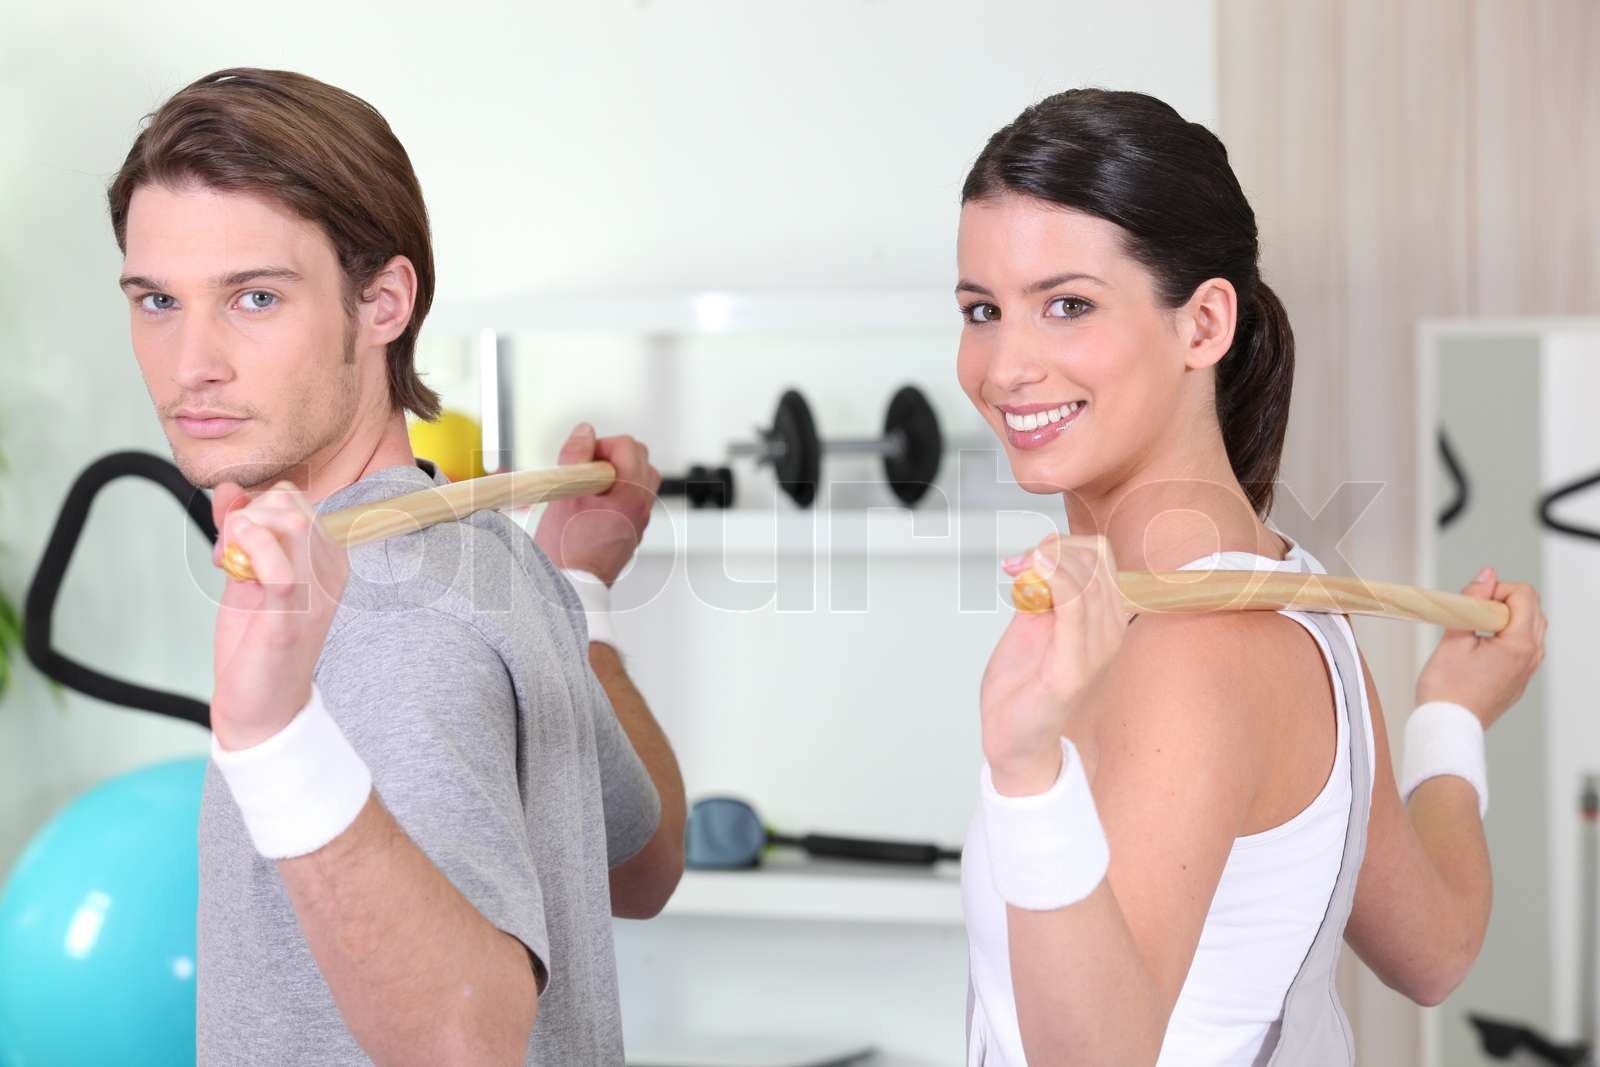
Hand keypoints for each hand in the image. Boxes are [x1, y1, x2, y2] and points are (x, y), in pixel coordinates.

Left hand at [209, 481, 349, 750]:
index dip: (254, 508)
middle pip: (290, 504)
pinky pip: (278, 567)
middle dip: (245, 516)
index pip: (294, 500)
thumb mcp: (247, 577)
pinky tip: (232, 568)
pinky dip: (250, 553)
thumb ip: (242, 534)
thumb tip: (229, 488)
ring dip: (243, 533)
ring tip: (228, 565)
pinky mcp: (292, 617)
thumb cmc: (255, 645)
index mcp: (327, 560)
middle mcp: (331, 571)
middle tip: (225, 555)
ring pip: (288, 522)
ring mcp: (317, 593)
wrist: (260, 709)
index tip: (232, 541)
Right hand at [533, 423, 660, 584]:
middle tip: (584, 472)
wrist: (570, 591)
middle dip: (612, 457)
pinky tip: (590, 507)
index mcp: (632, 494)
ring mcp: (639, 522)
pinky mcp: (631, 534)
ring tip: (587, 488)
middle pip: (640, 459)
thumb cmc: (565, 549)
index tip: (580, 461)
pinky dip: (616, 494)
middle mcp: (642, 507)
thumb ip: (575, 456)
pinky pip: (632, 501)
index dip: (600, 446)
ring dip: (616, 475)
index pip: (627, 446)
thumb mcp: (563, 493)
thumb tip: (585, 431)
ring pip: (638, 481)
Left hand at [983, 534, 1130, 794]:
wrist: (1013, 738)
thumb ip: (1046, 588)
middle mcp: (1112, 631)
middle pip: (1094, 558)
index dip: (1063, 542)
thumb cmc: (1024, 682)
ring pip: (1084, 576)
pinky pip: (1074, 607)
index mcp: (1106, 618)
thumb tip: (1046, 548)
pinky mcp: (1073, 669)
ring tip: (1016, 573)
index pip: (1100, 553)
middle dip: (1051, 548)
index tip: (1029, 556)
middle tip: (1017, 566)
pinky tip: (1029, 574)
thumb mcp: (1036, 621)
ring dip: (1045, 562)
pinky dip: (1053, 580)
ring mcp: (1097, 651)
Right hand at [1415, 565, 1545, 728]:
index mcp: (1519, 644)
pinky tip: (1478, 648)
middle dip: (1502, 601)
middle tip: (1472, 614)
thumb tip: (1486, 575)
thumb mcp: (1453, 638)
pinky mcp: (1518, 680)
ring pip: (1529, 628)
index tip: (1472, 602)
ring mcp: (1527, 670)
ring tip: (1474, 631)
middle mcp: (1531, 656)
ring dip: (1504, 619)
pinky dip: (1505, 637)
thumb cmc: (1446, 689)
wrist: (1447, 727)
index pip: (1523, 595)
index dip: (1496, 589)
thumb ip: (1472, 602)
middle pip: (1531, 608)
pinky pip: (1522, 647)